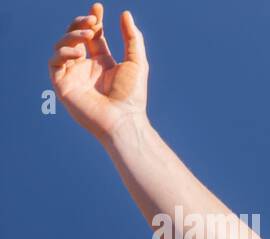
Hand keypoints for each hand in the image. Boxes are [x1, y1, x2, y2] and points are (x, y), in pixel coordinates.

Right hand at [48, 3, 148, 142]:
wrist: (123, 119)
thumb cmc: (133, 95)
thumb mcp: (137, 62)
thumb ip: (132, 38)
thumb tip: (125, 14)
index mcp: (103, 62)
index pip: (94, 36)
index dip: (93, 20)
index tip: (98, 7)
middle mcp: (86, 67)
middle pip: (75, 37)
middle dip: (81, 24)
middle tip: (92, 20)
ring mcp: (73, 75)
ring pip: (62, 46)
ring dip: (72, 36)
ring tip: (86, 36)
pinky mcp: (63, 84)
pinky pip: (54, 62)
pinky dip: (62, 53)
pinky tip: (77, 53)